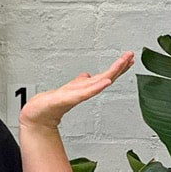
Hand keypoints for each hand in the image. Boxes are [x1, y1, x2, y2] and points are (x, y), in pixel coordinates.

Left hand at [19, 52, 134, 130]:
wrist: (38, 115)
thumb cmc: (51, 104)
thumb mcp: (69, 88)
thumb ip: (80, 82)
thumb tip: (88, 75)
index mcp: (85, 87)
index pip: (106, 75)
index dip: (118, 67)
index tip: (129, 58)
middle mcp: (85, 90)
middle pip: (106, 77)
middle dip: (119, 67)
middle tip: (131, 56)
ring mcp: (79, 94)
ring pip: (99, 82)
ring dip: (112, 73)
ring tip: (123, 64)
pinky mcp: (70, 99)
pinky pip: (86, 92)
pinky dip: (96, 87)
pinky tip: (105, 82)